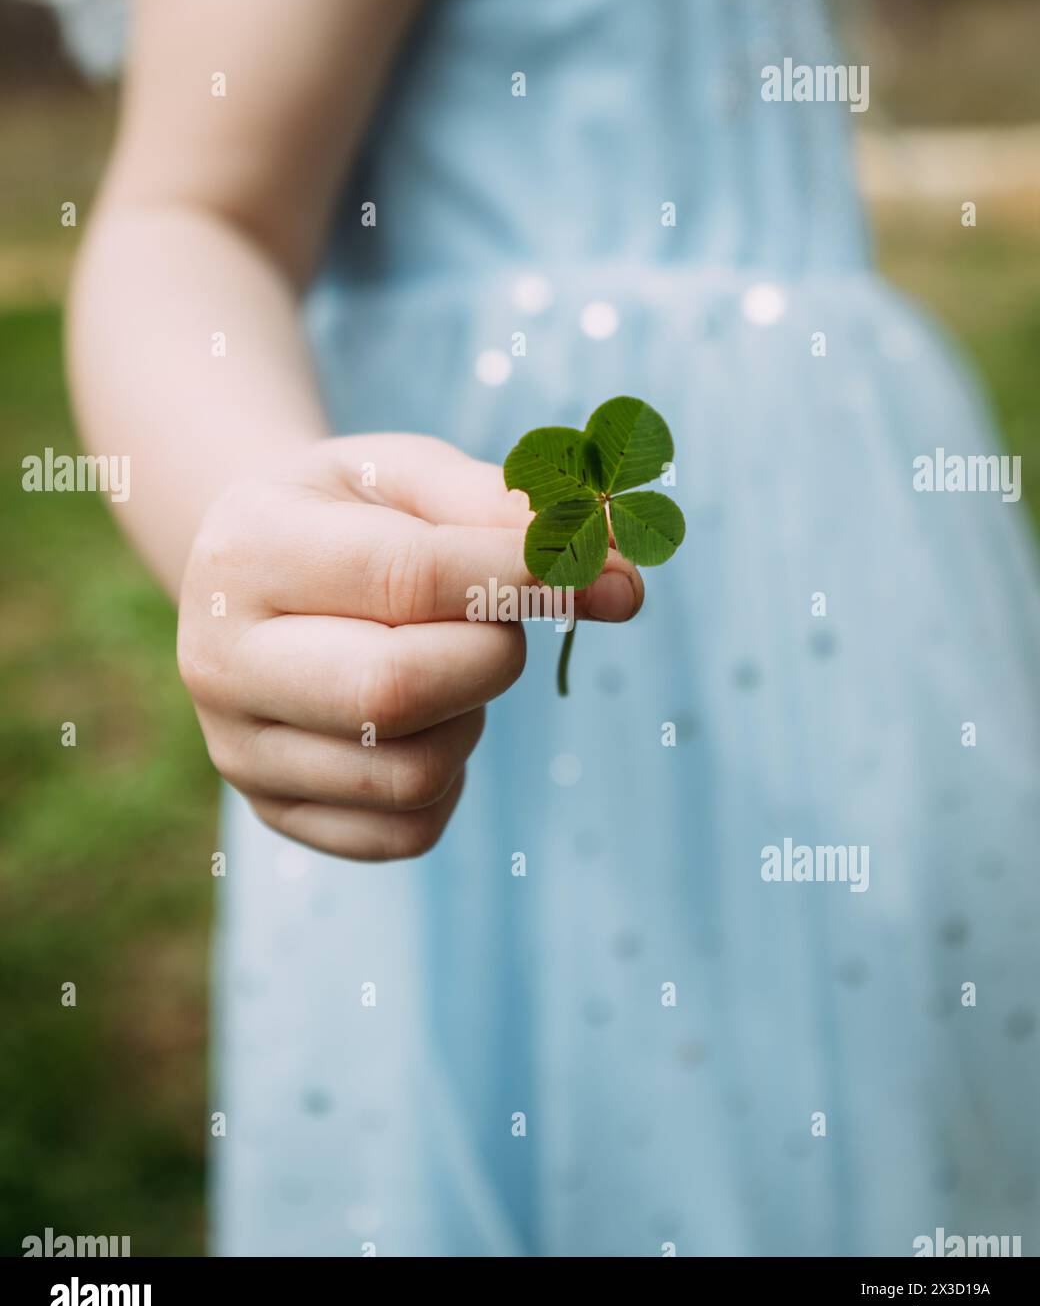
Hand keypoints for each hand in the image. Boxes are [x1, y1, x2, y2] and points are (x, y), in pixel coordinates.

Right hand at [176, 434, 643, 859]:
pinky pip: (409, 830)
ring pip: (412, 774)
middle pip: (396, 691)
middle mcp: (221, 661)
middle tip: (504, 621)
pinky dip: (451, 777)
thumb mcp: (412, 476)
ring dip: (471, 716)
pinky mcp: (276, 814)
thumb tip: (624, 584)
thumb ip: (511, 512)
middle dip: (492, 656)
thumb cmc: (349, 516)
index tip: (604, 574)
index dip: (520, 578)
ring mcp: (240, 752)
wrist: (251, 580)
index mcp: (248, 551)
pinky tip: (426, 720)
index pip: (404, 577)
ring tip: (447, 663)